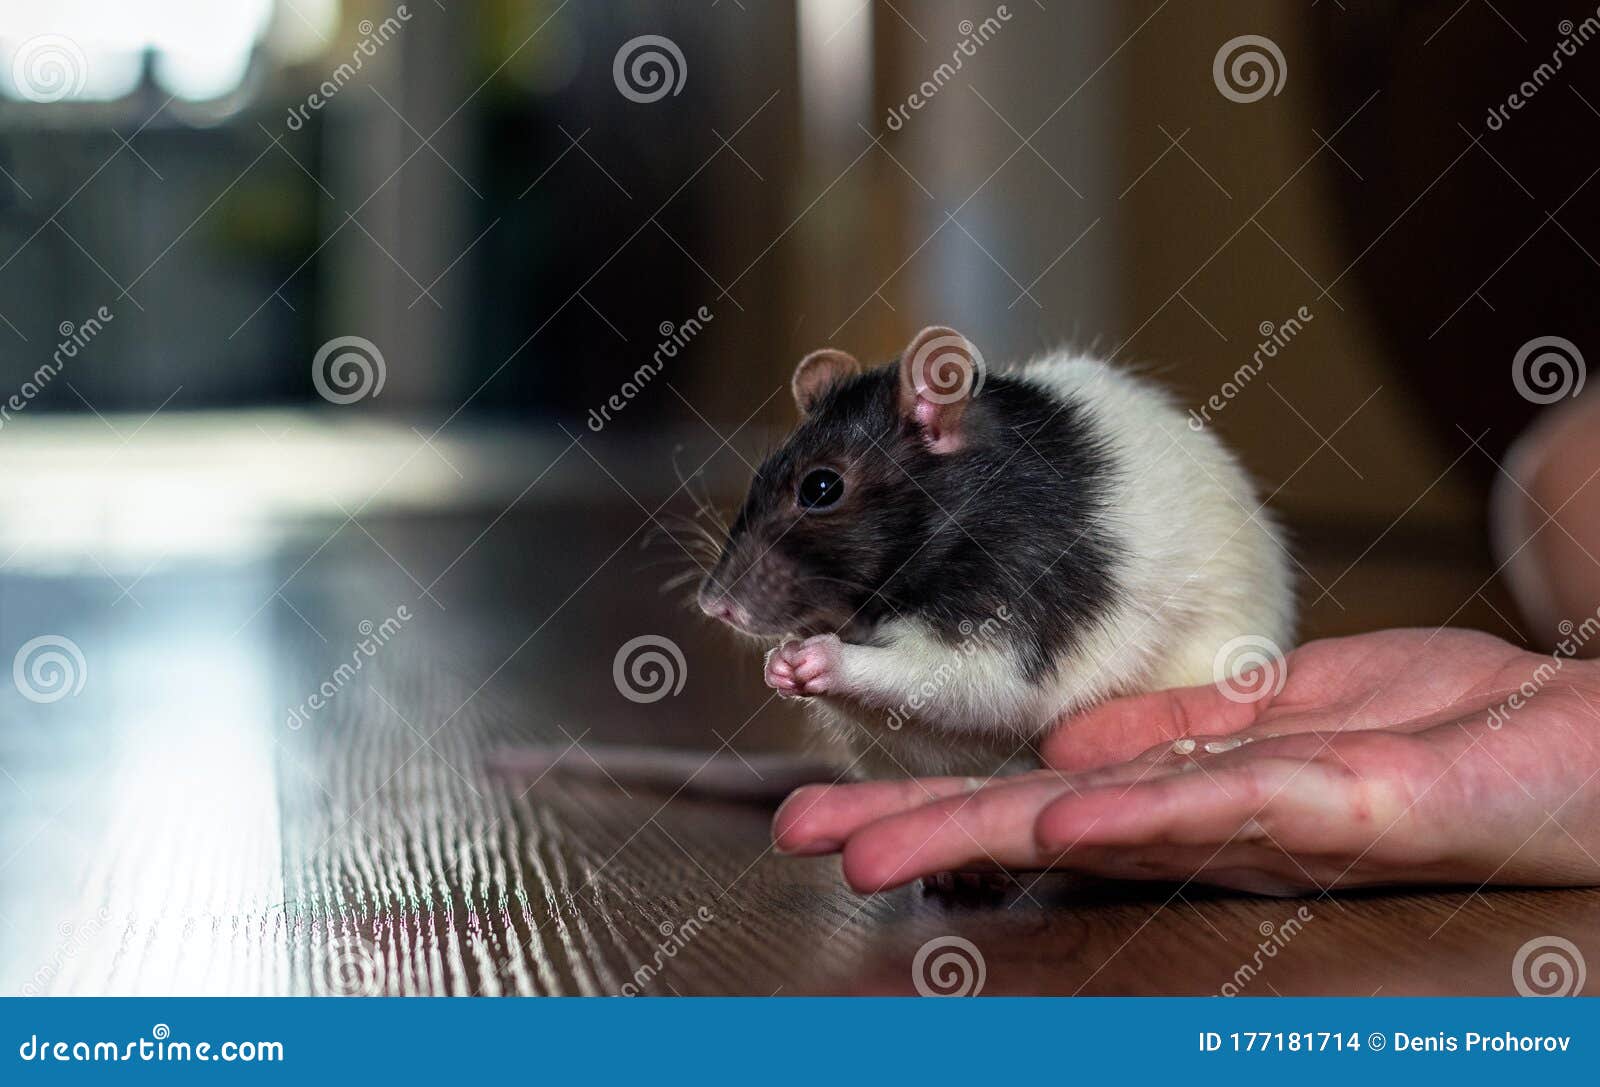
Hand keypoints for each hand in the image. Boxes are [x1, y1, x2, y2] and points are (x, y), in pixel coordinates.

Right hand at [771, 629, 1599, 894]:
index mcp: (1187, 792)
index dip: (936, 803)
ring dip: (988, 838)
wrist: (1589, 736)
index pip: (1037, 798)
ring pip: (1106, 832)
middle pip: (1042, 829)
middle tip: (807, 839)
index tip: (837, 805)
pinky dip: (1137, 813)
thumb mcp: (1277, 715)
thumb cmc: (1445, 731)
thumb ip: (1170, 733)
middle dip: (922, 831)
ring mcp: (1271, 822)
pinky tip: (1058, 817)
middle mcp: (1210, 824)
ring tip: (880, 846)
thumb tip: (1058, 753)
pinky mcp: (1344, 806)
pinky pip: (1226, 809)